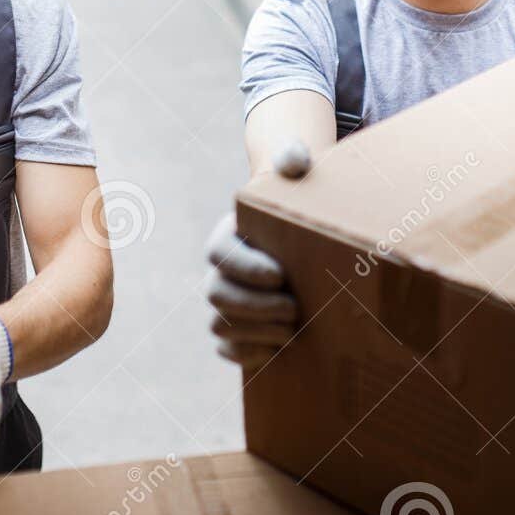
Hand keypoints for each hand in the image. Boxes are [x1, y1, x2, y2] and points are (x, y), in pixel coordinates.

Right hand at [206, 142, 310, 369]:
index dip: (245, 268)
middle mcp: (219, 274)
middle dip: (255, 307)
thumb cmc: (293, 207)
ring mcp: (225, 304)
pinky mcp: (237, 330)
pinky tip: (276, 350)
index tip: (280, 274)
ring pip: (221, 326)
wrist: (295, 240)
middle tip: (293, 307)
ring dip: (256, 332)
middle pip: (218, 296)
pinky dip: (248, 355)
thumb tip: (295, 160)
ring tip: (292, 329)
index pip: (220, 255)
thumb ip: (294, 161)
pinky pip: (228, 351)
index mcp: (227, 238)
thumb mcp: (296, 178)